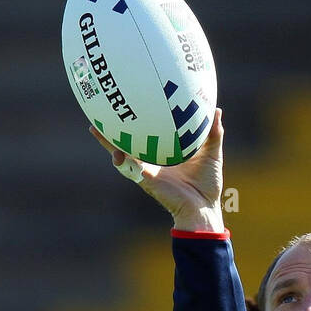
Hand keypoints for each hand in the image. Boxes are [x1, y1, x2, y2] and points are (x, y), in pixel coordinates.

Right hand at [88, 110, 224, 231]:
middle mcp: (152, 161)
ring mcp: (147, 171)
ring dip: (108, 142)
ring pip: (122, 153)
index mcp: (165, 153)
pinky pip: (130, 169)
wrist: (204, 209)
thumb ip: (213, 133)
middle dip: (115, 127)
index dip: (141, 119)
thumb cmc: (208, 185)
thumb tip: (216, 110)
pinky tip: (114, 153)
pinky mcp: (146, 181)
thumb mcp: (212, 153)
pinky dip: (121, 160)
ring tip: (94, 126)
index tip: (133, 102)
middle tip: (102, 108)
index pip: (149, 133)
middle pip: (129, 140)